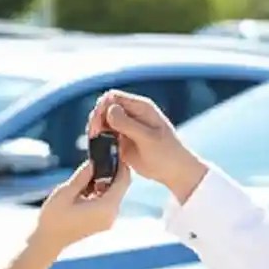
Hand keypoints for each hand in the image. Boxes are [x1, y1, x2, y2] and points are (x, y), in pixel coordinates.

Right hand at [31, 161, 131, 251]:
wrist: (48, 241)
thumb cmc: (54, 217)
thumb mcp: (66, 191)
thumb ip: (83, 175)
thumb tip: (94, 161)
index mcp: (106, 207)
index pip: (123, 181)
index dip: (121, 164)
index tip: (115, 151)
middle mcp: (112, 215)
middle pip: (120, 187)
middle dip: (112, 172)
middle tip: (100, 158)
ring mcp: (109, 220)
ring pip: (114, 194)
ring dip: (105, 182)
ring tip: (88, 173)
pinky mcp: (103, 223)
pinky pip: (108, 202)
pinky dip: (101, 192)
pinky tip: (86, 188)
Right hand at [87, 89, 207, 202]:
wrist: (175, 172)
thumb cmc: (167, 153)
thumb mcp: (147, 138)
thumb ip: (127, 124)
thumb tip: (109, 110)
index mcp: (141, 107)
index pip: (113, 97)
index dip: (102, 107)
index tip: (98, 123)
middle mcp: (132, 114)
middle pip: (105, 108)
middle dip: (96, 119)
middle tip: (94, 135)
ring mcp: (127, 127)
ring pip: (103, 122)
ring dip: (97, 130)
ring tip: (95, 141)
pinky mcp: (123, 141)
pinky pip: (106, 136)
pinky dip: (100, 140)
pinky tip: (100, 149)